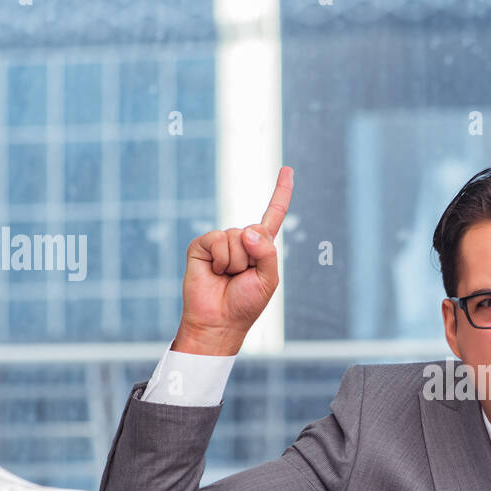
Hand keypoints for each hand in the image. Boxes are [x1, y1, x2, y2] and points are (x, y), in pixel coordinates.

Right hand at [172, 166, 293, 354]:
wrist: (218, 321)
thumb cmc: (245, 303)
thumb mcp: (268, 279)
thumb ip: (266, 252)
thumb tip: (247, 230)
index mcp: (260, 246)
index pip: (273, 214)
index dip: (281, 192)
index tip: (287, 169)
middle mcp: (241, 240)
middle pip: (255, 229)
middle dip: (253, 256)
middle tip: (241, 277)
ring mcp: (221, 242)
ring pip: (237, 236)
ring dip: (236, 262)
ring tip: (228, 277)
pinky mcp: (202, 245)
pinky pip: (219, 240)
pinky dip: (222, 260)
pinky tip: (215, 272)